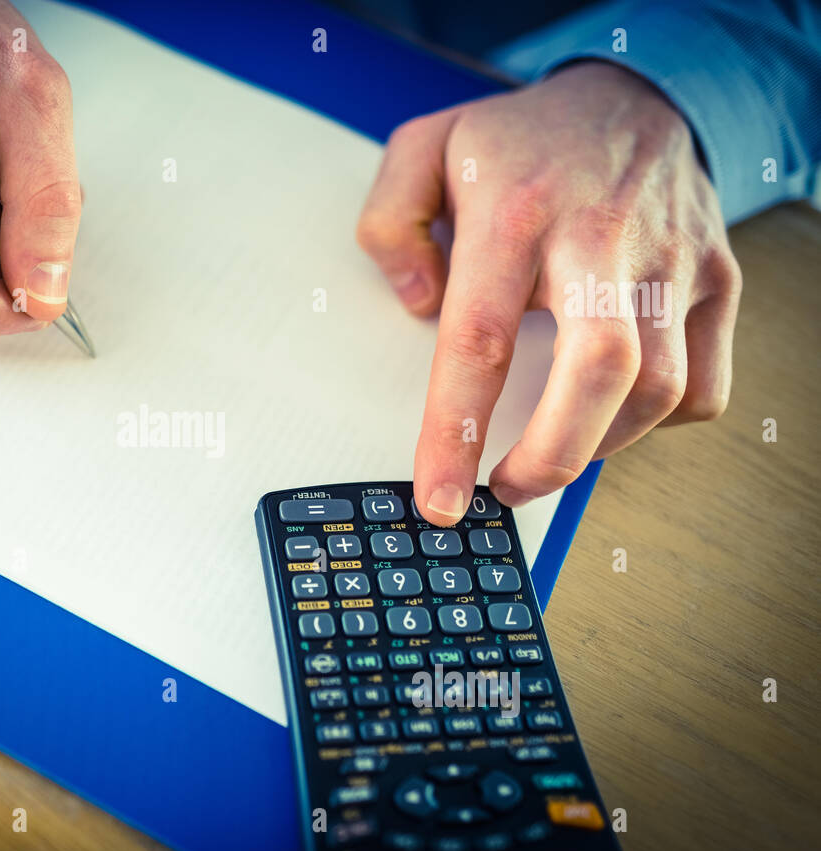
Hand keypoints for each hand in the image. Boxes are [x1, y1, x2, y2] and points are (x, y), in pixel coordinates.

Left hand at [357, 61, 741, 523]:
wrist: (634, 94)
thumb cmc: (522, 141)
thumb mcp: (424, 150)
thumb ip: (391, 224)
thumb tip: (419, 307)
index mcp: (514, 215)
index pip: (479, 341)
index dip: (457, 434)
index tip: (441, 500)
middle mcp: (599, 237)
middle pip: (600, 373)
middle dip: (554, 458)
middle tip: (510, 490)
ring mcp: (668, 260)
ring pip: (661, 387)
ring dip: (601, 445)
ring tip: (552, 450)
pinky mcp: (716, 277)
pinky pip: (704, 382)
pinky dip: (660, 421)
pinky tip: (613, 412)